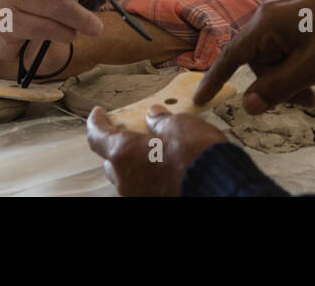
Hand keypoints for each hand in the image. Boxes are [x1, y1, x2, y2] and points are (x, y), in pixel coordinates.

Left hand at [86, 106, 227, 195]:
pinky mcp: (154, 201)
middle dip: (121, 144)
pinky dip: (151, 174)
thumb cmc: (195, 156)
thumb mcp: (178, 124)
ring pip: (129, 175)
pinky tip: (168, 164)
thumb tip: (154, 116)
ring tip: (158, 146)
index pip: (98, 136)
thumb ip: (160, 120)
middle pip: (112, 159)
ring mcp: (138, 194)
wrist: (218, 186)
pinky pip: (145, 186)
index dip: (97, 122)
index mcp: (123, 153)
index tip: (99, 113)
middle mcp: (125, 179)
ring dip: (138, 161)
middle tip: (135, 129)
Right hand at [193, 0, 314, 113]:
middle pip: (257, 58)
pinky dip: (295, 60)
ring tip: (314, 88)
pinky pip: (285, 41)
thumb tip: (248, 104)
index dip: (215, 79)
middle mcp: (269, 10)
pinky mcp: (299, 9)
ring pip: (273, 52)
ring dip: (288, 73)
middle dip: (275, 83)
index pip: (231, 54)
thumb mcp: (311, 69)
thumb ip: (277, 88)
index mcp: (267, 21)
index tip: (200, 100)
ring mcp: (285, 7)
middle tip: (305, 100)